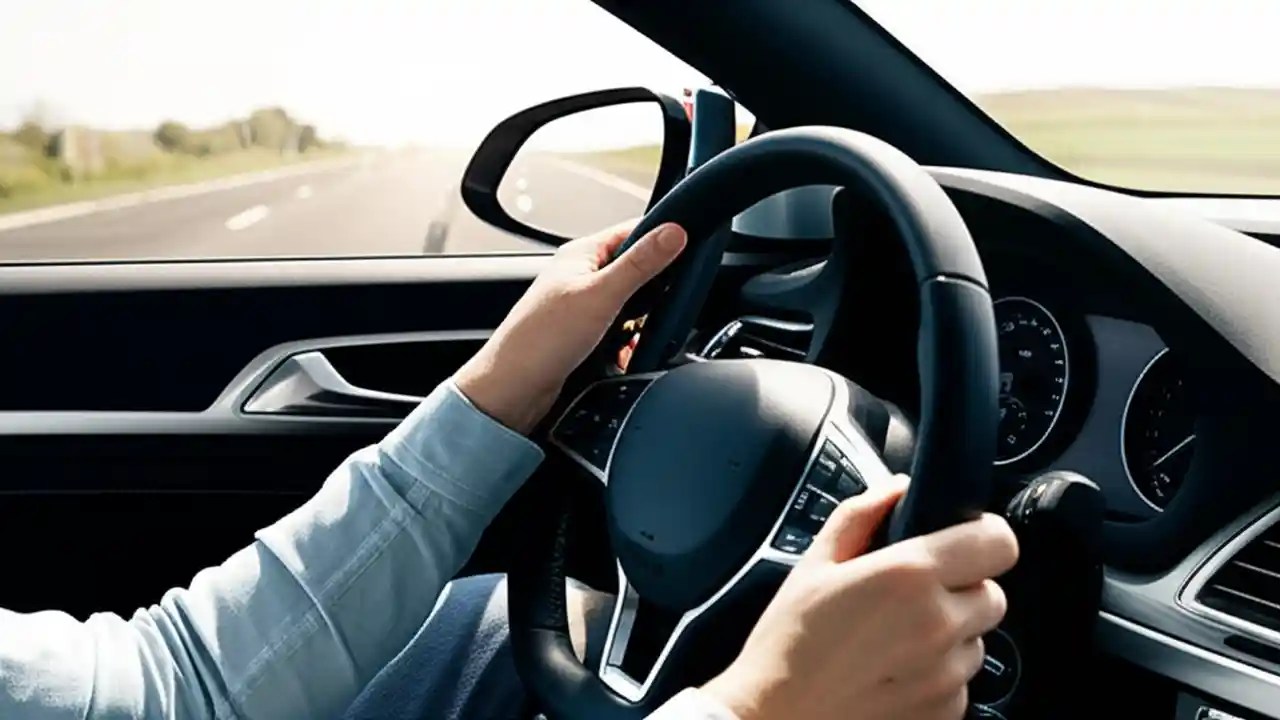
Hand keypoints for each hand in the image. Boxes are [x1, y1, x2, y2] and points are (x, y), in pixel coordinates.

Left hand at [454, 219, 686, 433]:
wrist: (512, 390)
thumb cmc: (539, 339)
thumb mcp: (601, 295)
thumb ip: (640, 264)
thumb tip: (674, 232)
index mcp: (581, 254)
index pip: (633, 230)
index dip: (662, 238)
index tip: (688, 249)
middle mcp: (581, 276)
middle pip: (635, 270)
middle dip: (654, 291)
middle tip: (661, 305)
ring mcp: (582, 306)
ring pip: (631, 305)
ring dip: (640, 322)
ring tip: (636, 335)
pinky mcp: (584, 335)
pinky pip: (620, 331)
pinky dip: (628, 343)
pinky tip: (626, 355)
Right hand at [702, 477, 1018, 719]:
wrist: (776, 718)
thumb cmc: (788, 644)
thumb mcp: (814, 563)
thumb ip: (862, 515)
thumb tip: (897, 488)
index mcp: (908, 575)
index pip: (998, 542)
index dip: (982, 537)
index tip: (962, 541)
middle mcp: (937, 624)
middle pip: (992, 593)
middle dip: (961, 588)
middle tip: (911, 596)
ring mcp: (947, 675)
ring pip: (977, 639)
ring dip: (950, 634)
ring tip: (894, 639)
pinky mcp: (947, 712)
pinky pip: (962, 681)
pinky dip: (938, 674)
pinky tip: (892, 671)